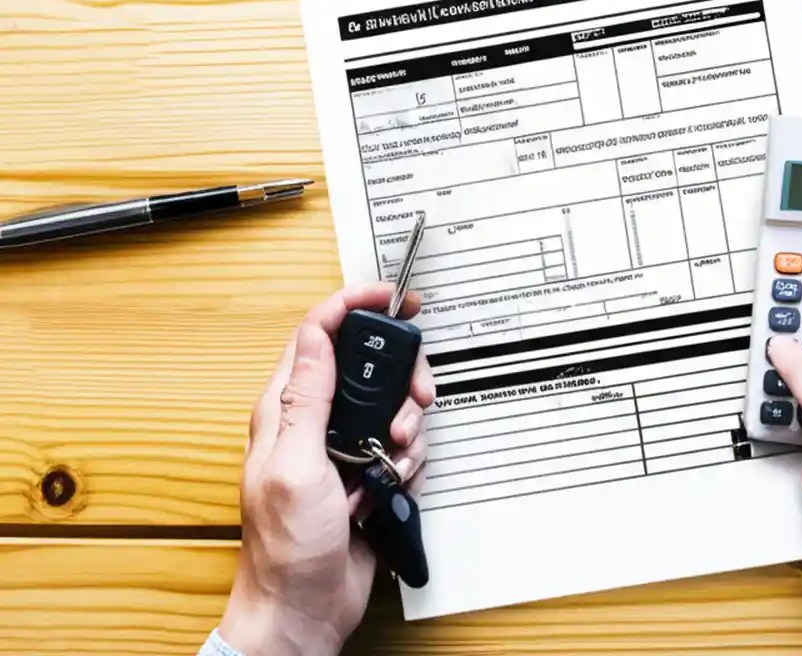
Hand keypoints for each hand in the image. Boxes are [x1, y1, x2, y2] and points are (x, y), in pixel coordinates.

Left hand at [218, 283, 434, 655]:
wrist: (306, 609)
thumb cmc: (285, 550)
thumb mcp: (295, 465)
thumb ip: (307, 398)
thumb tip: (313, 335)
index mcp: (285, 410)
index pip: (316, 335)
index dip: (353, 305)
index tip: (390, 295)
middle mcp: (313, 423)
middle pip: (369, 366)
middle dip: (400, 380)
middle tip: (413, 400)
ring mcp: (342, 449)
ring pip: (392, 407)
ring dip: (407, 429)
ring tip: (394, 457)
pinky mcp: (366, 474)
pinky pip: (403, 448)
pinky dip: (409, 462)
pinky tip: (393, 483)